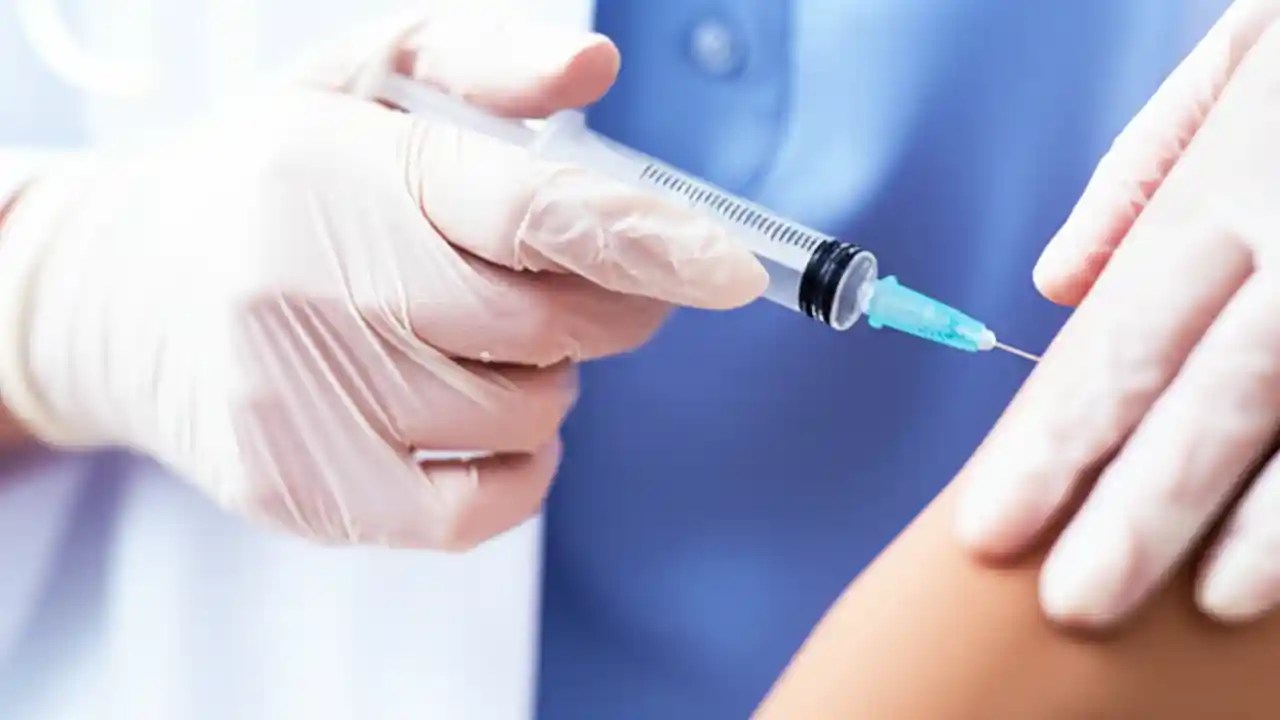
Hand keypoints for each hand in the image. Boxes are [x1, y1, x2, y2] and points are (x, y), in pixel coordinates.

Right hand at [0, 13, 765, 548]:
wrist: (124, 291)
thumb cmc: (275, 176)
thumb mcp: (359, 76)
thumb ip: (482, 60)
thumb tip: (595, 70)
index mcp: (344, 169)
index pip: (527, 211)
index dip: (644, 240)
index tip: (730, 269)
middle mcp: (312, 287)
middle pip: (548, 325)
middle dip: (608, 306)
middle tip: (577, 279)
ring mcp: (301, 402)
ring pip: (524, 414)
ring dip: (546, 377)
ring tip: (478, 336)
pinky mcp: (303, 491)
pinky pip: (479, 510)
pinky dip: (522, 467)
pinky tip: (487, 421)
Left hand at [956, 0, 1279, 624]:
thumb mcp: (1237, 62)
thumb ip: (1140, 176)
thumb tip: (1057, 285)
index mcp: (1231, 191)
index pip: (1118, 344)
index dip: (1051, 446)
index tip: (992, 529)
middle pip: (1208, 400)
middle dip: (1138, 512)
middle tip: (1072, 601)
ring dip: (1262, 528)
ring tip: (1199, 599)